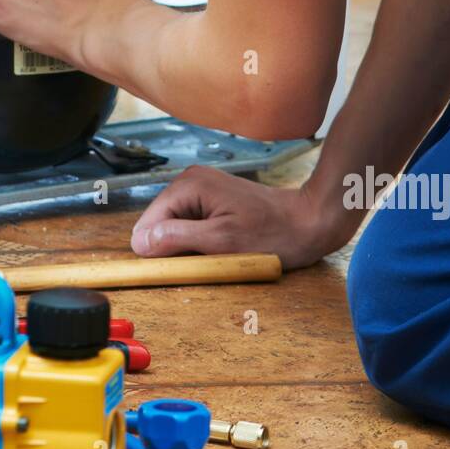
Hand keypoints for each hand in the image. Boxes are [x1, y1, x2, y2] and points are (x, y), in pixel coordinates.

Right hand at [130, 165, 346, 269]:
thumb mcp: (222, 242)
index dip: (158, 251)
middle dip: (175, 248)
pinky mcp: (212, 199)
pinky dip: (201, 240)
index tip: (181, 267)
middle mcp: (189, 181)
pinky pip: (190, 225)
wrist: (309, 220)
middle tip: (208, 259)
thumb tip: (140, 243)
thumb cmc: (272, 233)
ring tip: (218, 252)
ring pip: (174, 227)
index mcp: (188, 186)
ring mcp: (201, 189)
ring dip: (189, 246)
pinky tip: (222, 245)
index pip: (147, 224)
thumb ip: (177, 239)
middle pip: (159, 225)